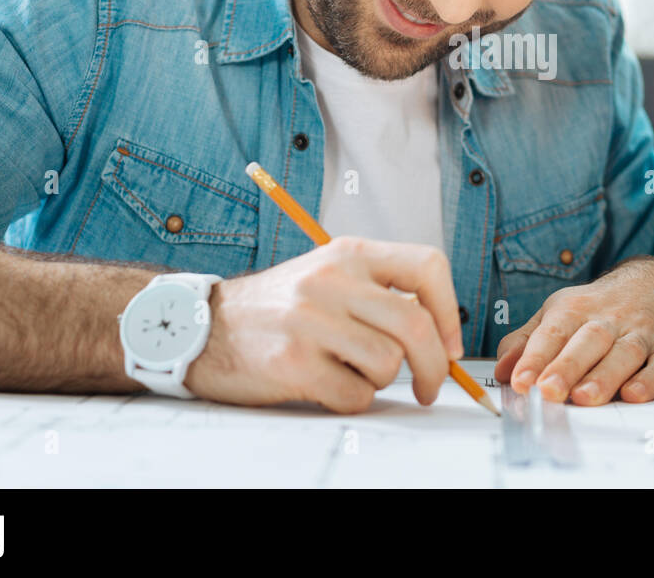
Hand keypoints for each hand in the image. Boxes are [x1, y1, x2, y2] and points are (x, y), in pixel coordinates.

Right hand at [184, 236, 463, 412]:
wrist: (203, 326)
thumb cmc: (280, 307)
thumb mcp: (329, 275)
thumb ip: (380, 292)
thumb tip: (443, 335)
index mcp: (348, 253)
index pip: (427, 266)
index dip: (450, 310)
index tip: (449, 344)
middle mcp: (332, 280)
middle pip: (415, 326)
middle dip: (435, 367)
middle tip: (431, 386)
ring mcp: (311, 320)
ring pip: (388, 364)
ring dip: (381, 380)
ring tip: (352, 371)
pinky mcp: (293, 362)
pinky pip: (355, 395)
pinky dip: (352, 399)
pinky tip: (328, 385)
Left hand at [493, 257, 653, 404]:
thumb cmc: (600, 308)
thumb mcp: (558, 313)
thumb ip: (526, 342)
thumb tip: (502, 371)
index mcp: (576, 310)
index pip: (552, 332)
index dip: (534, 357)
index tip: (519, 382)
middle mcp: (610, 320)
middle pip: (588, 341)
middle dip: (567, 367)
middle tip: (548, 392)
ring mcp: (643, 334)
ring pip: (624, 354)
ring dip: (604, 377)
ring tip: (584, 398)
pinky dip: (651, 380)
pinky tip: (635, 393)